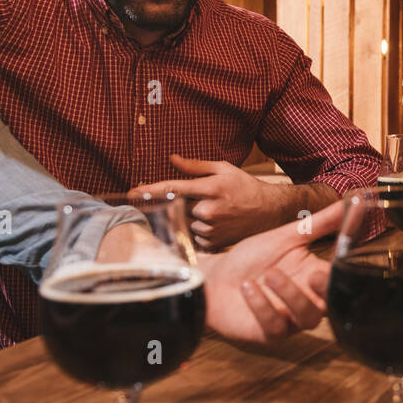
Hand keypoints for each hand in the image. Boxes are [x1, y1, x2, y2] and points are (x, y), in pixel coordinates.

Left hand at [129, 154, 281, 248]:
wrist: (270, 211)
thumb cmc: (246, 187)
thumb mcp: (224, 169)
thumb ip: (196, 166)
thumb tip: (172, 159)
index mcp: (210, 188)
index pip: (172, 188)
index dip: (150, 190)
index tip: (132, 192)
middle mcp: (208, 210)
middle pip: (177, 207)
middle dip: (183, 203)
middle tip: (202, 200)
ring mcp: (210, 229)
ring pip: (185, 222)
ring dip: (192, 217)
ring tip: (215, 211)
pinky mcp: (213, 243)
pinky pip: (194, 236)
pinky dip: (199, 230)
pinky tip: (216, 223)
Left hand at [200, 200, 343, 342]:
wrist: (215, 277)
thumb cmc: (251, 259)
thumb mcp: (286, 236)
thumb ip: (319, 223)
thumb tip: (350, 200)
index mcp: (314, 277)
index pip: (337, 278)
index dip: (339, 273)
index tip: (333, 260)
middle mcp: (307, 301)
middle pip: (330, 304)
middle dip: (324, 291)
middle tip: (313, 274)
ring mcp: (290, 320)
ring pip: (307, 318)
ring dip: (291, 295)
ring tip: (269, 274)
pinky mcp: (269, 333)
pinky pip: (275, 326)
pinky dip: (262, 306)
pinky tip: (247, 287)